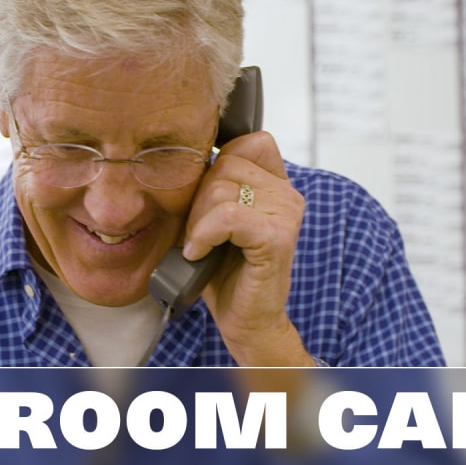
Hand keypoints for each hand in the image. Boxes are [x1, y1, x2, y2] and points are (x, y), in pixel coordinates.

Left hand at [182, 131, 311, 365]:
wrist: (247, 321)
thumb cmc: (226, 274)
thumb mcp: (213, 221)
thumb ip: (210, 188)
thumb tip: (178, 160)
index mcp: (276, 185)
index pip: (246, 143)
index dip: (215, 164)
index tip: (202, 202)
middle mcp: (287, 194)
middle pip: (225, 164)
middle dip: (198, 199)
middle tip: (197, 233)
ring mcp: (286, 214)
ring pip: (222, 190)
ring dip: (198, 221)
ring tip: (199, 246)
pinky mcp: (276, 237)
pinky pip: (227, 217)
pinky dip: (204, 235)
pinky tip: (199, 253)